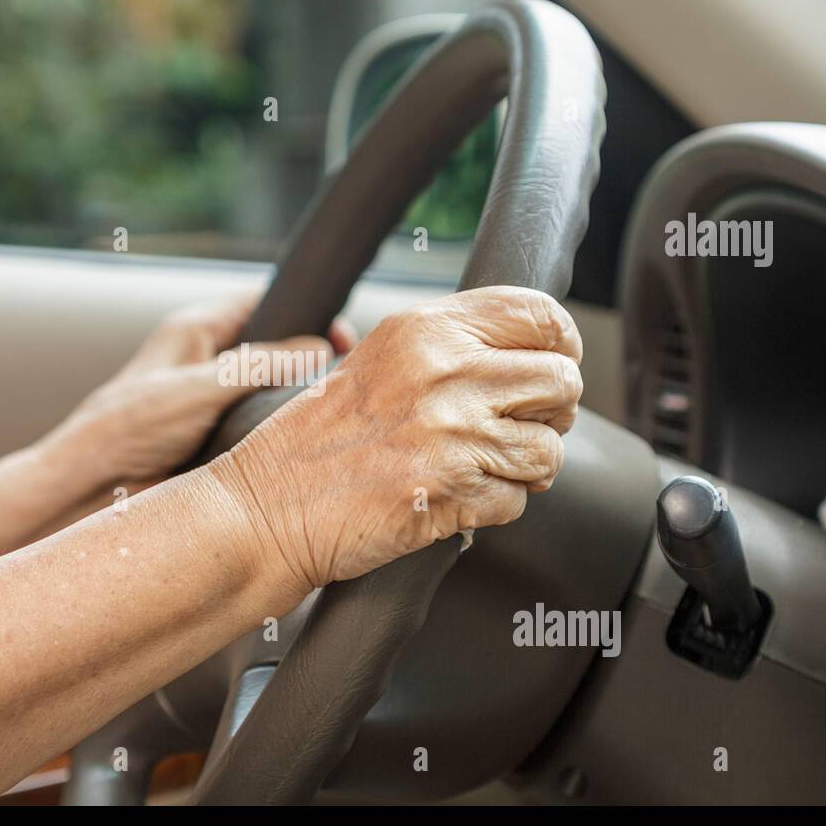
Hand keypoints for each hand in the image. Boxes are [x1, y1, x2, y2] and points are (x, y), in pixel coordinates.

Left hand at [34, 291, 355, 493]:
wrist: (91, 488)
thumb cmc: (126, 429)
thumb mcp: (200, 388)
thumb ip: (258, 366)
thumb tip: (318, 348)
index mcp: (196, 330)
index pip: (264, 302)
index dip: (306, 310)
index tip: (343, 333)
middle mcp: (206, 361)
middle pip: (273, 346)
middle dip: (308, 357)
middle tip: (346, 373)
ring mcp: (211, 400)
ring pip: (269, 389)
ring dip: (295, 399)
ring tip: (333, 410)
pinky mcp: (213, 437)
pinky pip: (258, 425)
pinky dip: (280, 430)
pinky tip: (302, 442)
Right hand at [210, 286, 582, 599]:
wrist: (265, 510)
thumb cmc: (312, 442)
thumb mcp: (373, 362)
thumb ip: (443, 349)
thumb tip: (523, 352)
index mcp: (423, 331)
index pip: (539, 315)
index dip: (561, 345)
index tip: (553, 365)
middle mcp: (444, 373)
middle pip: (561, 380)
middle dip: (553, 411)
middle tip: (523, 426)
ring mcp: (452, 433)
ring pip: (550, 448)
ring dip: (528, 467)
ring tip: (487, 468)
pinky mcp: (454, 492)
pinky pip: (518, 501)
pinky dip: (496, 507)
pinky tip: (456, 498)